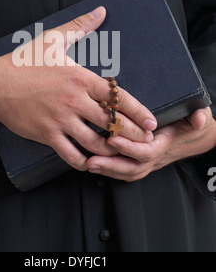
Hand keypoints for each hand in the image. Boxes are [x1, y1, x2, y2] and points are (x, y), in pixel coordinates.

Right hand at [0, 7, 156, 171]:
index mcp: (80, 78)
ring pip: (94, 142)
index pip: (117, 97)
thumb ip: (80, 26)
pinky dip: (83, 162)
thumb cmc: (25, 61)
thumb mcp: (53, 39)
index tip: (152, 122)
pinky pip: (70, 155)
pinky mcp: (46, 134)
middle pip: (112, 123)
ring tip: (121, 151)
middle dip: (133, 135)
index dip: (139, 112)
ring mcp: (60, 120)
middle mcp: (74, 101)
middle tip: (145, 142)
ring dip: (111, 149)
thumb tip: (101, 11)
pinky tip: (90, 162)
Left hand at [87, 108, 215, 180]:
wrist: (196, 137)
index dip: (129, 148)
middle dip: (111, 165)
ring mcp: (149, 161)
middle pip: (132, 167)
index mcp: (165, 144)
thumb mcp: (200, 117)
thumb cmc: (194, 124)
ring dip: (108, 169)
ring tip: (88, 164)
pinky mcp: (142, 160)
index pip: (146, 151)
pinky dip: (111, 169)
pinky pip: (126, 170)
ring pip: (127, 171)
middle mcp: (156, 156)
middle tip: (91, 161)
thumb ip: (199, 117)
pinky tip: (95, 164)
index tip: (112, 140)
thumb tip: (199, 119)